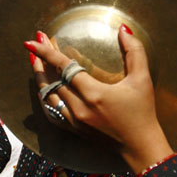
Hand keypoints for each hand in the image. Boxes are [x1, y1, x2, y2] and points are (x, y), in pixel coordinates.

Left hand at [26, 28, 172, 172]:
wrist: (139, 147)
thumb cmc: (142, 113)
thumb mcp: (142, 79)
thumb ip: (134, 51)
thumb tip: (123, 29)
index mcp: (94, 94)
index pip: (63, 67)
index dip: (47, 52)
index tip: (34, 39)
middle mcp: (79, 108)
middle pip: (51, 80)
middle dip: (40, 60)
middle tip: (35, 44)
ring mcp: (74, 120)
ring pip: (47, 96)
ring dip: (39, 77)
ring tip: (34, 62)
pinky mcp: (73, 129)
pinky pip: (50, 111)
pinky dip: (44, 97)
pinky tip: (42, 87)